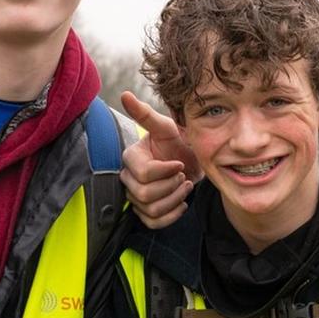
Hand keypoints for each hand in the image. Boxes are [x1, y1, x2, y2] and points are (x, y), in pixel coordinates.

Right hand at [119, 91, 198, 228]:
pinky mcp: (145, 212)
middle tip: (184, 175)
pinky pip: (152, 222)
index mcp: (131, 158)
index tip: (180, 163)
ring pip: (150, 209)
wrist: (193, 162)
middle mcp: (128, 178)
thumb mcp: (167, 127)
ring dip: (175, 199)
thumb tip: (125, 95)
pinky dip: (172, 215)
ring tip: (186, 185)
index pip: (143, 174)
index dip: (165, 171)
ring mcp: (135, 197)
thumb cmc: (180, 142)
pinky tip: (183, 203)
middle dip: (171, 186)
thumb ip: (146, 114)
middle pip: (145, 194)